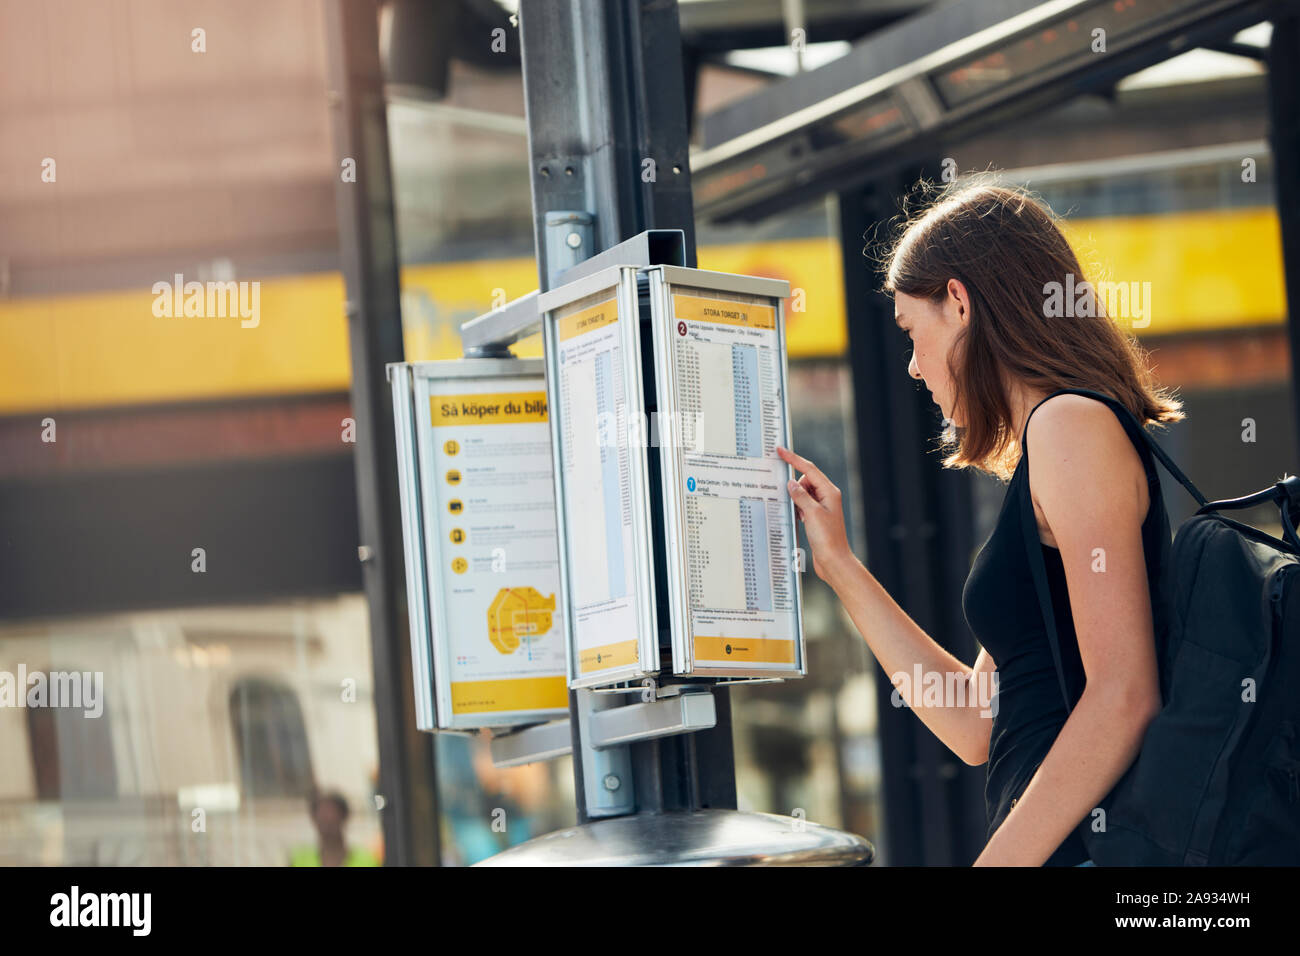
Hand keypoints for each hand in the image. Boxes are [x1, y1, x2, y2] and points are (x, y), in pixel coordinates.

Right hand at [776, 445, 853, 585]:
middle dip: (795, 486)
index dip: (794, 459)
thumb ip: (800, 496)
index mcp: (829, 492)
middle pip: (806, 480)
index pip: (809, 469)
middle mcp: (827, 497)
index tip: (781, 450)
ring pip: (803, 494)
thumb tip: (792, 483)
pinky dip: (797, 508)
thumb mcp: (812, 514)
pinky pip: (803, 505)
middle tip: (789, 498)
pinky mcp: (817, 517)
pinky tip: (796, 519)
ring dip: (796, 500)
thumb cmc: (828, 539)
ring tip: (797, 515)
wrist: (833, 561)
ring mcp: (822, 507)